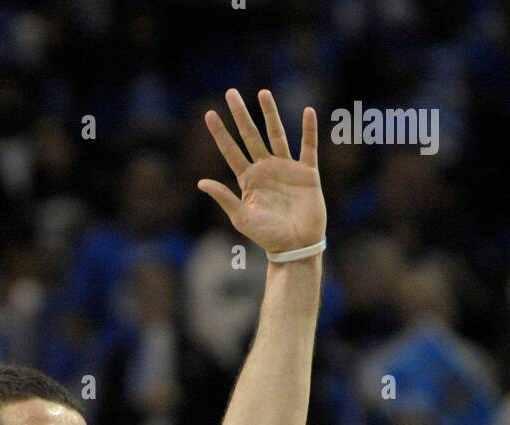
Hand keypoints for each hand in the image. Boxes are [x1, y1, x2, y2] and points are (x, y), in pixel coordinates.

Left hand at [198, 89, 325, 256]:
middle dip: (241, 115)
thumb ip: (224, 198)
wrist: (296, 247)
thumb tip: (200, 182)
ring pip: (277, 134)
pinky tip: (307, 112)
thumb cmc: (267, 236)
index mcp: (248, 180)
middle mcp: (265, 169)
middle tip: (230, 92)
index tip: (209, 114)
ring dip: (270, 113)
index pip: (231, 151)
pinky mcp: (307, 172)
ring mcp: (286, 168)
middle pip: (251, 135)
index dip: (220, 133)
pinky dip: (309, 130)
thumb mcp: (241, 218)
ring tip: (262, 93)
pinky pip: (308, 146)